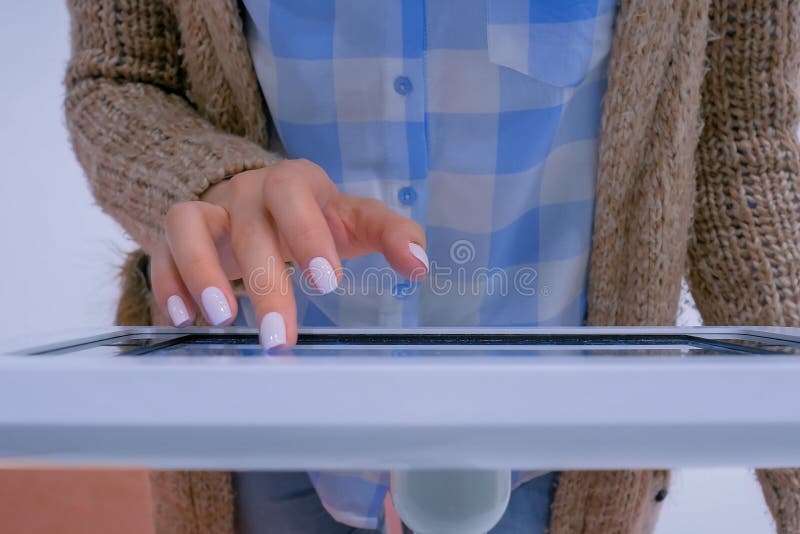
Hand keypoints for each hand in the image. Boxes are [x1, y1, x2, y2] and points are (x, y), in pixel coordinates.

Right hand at [148, 159, 427, 347]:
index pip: (297, 196)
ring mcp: (210, 209)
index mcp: (296, 184)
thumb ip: (391, 234)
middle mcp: (248, 192)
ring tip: (219, 320)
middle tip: (280, 336)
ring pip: (189, 224)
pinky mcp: (176, 233)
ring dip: (201, 272)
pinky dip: (167, 283)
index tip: (328, 283)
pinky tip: (183, 320)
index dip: (309, 234)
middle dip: (265, 282)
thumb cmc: (314, 215)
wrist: (256, 198)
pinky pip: (160, 249)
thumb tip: (421, 264)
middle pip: (251, 227)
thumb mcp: (353, 219)